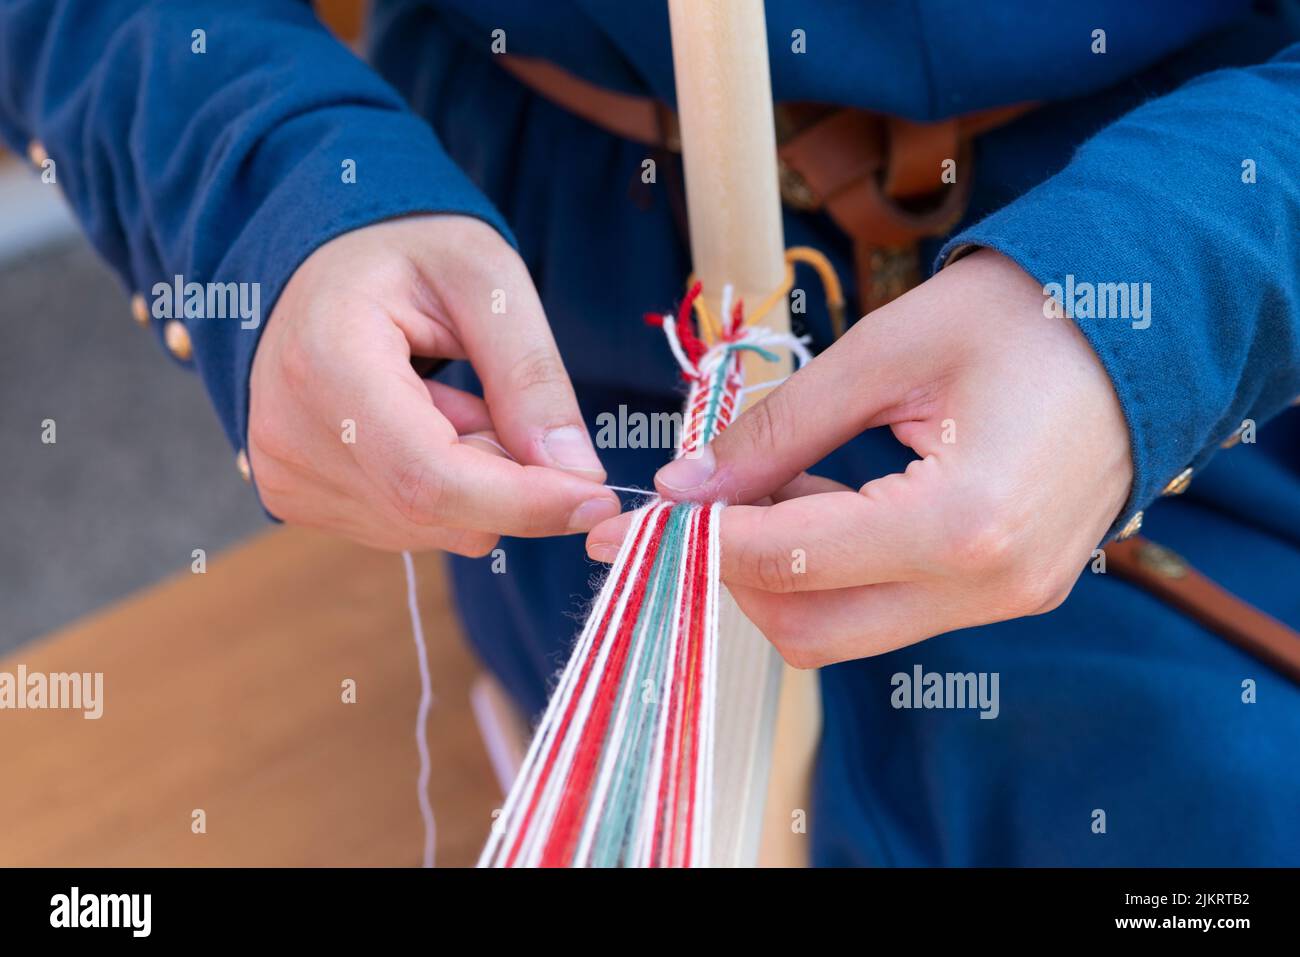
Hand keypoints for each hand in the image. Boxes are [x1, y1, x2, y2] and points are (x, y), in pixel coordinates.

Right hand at [249, 215, 619, 553]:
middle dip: (506, 480)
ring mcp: (283, 474)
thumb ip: (531, 376)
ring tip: (451, 400)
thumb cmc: (404, 252)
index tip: (596, 499)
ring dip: (475, 480)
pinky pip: (404, 526)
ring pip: (429, 526)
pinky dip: (442, 489)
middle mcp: (285, 433)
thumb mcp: (485, 280)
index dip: (522, 501)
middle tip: (505, 405)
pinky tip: (423, 426)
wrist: (320, 263)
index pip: (430, 476)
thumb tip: (578, 474)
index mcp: (325, 361)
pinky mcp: (293, 497)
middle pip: (434, 509)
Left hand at [586, 249, 1132, 666]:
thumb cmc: (1019, 316)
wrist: (1142, 328)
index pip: (790, 561)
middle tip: (692, 506)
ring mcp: (1005, 601)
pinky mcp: (1006, 594)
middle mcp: (989, 586)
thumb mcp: (885, 350)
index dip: (695, 544)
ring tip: (770, 485)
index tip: (626, 523)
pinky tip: (823, 500)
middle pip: (808, 628)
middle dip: (730, 574)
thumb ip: (779, 429)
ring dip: (782, 572)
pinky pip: (888, 610)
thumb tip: (686, 488)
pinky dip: (832, 570)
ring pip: (844, 630)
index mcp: (963, 522)